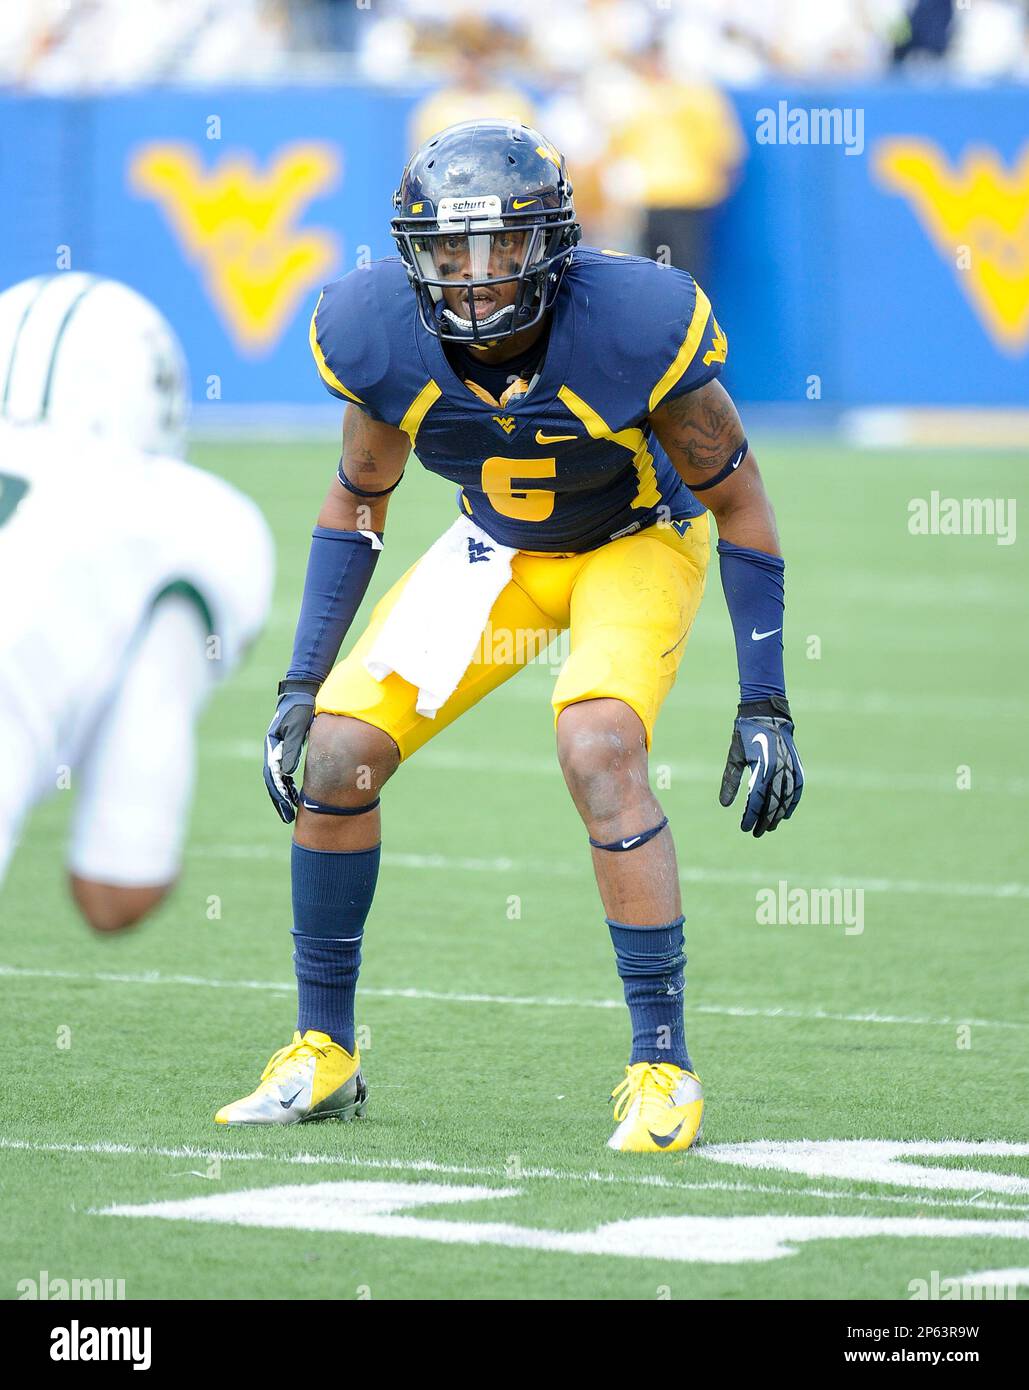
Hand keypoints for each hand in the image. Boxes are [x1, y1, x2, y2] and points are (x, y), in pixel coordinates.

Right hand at [263, 679, 319, 823]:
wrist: (303, 693)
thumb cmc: (300, 708)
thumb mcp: (296, 727)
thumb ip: (291, 749)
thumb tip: (286, 773)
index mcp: (273, 747)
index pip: (273, 775)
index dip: (279, 792)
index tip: (287, 806)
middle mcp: (274, 751)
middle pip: (274, 780)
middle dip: (280, 799)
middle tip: (287, 817)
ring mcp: (279, 751)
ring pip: (279, 778)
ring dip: (285, 794)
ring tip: (291, 811)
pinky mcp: (287, 750)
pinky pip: (286, 772)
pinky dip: (290, 784)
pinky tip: (297, 795)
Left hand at [720, 695, 803, 836]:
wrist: (767, 714)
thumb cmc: (745, 734)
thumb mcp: (735, 757)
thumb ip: (730, 781)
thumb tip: (725, 805)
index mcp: (762, 768)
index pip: (756, 800)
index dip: (750, 817)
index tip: (744, 828)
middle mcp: (779, 770)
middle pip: (772, 804)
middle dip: (764, 821)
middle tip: (756, 833)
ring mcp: (790, 768)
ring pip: (786, 799)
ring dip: (778, 816)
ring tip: (769, 827)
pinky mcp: (796, 766)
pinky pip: (796, 789)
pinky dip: (792, 803)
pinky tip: (786, 815)